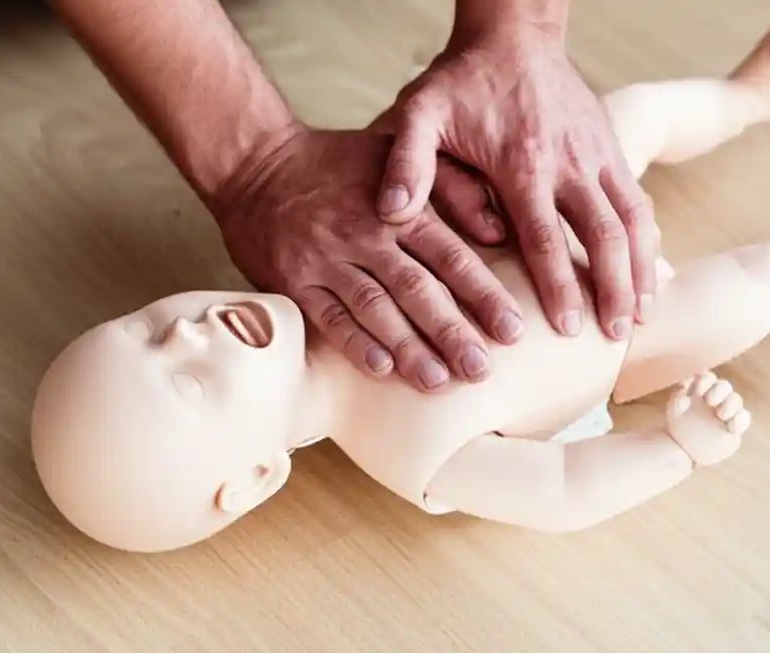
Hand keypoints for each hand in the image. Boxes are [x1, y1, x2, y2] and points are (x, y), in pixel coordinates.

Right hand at [210, 126, 523, 392]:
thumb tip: (498, 229)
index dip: (483, 294)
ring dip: (408, 348)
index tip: (512, 329)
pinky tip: (380, 369)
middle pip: (417, 289)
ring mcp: (327, 259)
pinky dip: (354, 343)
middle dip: (452, 332)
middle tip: (482, 369)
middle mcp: (365, 234)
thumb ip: (452, 185)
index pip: (450, 256)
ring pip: (374, 309)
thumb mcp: (400, 154)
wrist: (257, 163)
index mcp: (399, 207)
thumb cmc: (341, 164)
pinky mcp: (293, 280)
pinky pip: (326, 316)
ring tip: (438, 381)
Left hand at [375, 26, 662, 340]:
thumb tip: (390, 215)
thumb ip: (406, 163)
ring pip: (632, 220)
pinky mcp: (611, 146)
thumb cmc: (462, 80)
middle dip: (612, 289)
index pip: (546, 237)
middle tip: (615, 336)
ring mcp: (596, 154)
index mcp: (523, 163)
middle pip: (602, 235)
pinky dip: (648, 240)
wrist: (512, 35)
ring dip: (640, 270)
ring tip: (641, 316)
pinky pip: (638, 199)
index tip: (566, 328)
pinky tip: (649, 272)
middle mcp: (569, 162)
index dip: (559, 285)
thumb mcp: (421, 112)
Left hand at [665, 371, 750, 466]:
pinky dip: (741, 421)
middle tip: (710, 401)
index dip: (705, 380)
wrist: (685, 447)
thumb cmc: (680, 424)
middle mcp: (717, 398)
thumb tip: (684, 399)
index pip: (708, 377)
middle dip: (719, 390)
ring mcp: (727, 412)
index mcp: (702, 389)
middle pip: (725, 386)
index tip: (698, 391)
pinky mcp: (734, 427)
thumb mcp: (674, 413)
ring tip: (721, 415)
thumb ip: (676, 404)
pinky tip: (732, 428)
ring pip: (736, 400)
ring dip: (731, 404)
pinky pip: (744, 419)